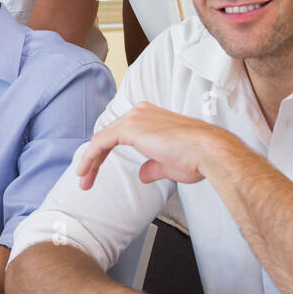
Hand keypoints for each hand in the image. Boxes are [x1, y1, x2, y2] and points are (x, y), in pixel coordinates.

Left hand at [76, 102, 240, 189]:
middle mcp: (141, 112)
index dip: (105, 154)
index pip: (120, 133)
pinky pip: (101, 142)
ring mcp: (135, 118)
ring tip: (83, 180)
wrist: (208, 152)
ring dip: (90, 161)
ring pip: (102, 139)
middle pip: (108, 135)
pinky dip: (90, 157)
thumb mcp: (169, 164)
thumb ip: (153, 166)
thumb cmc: (196, 158)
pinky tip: (85, 171)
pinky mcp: (130, 128)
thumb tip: (143, 174)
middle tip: (85, 179)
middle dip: (94, 159)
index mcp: (151, 117)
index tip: (96, 172)